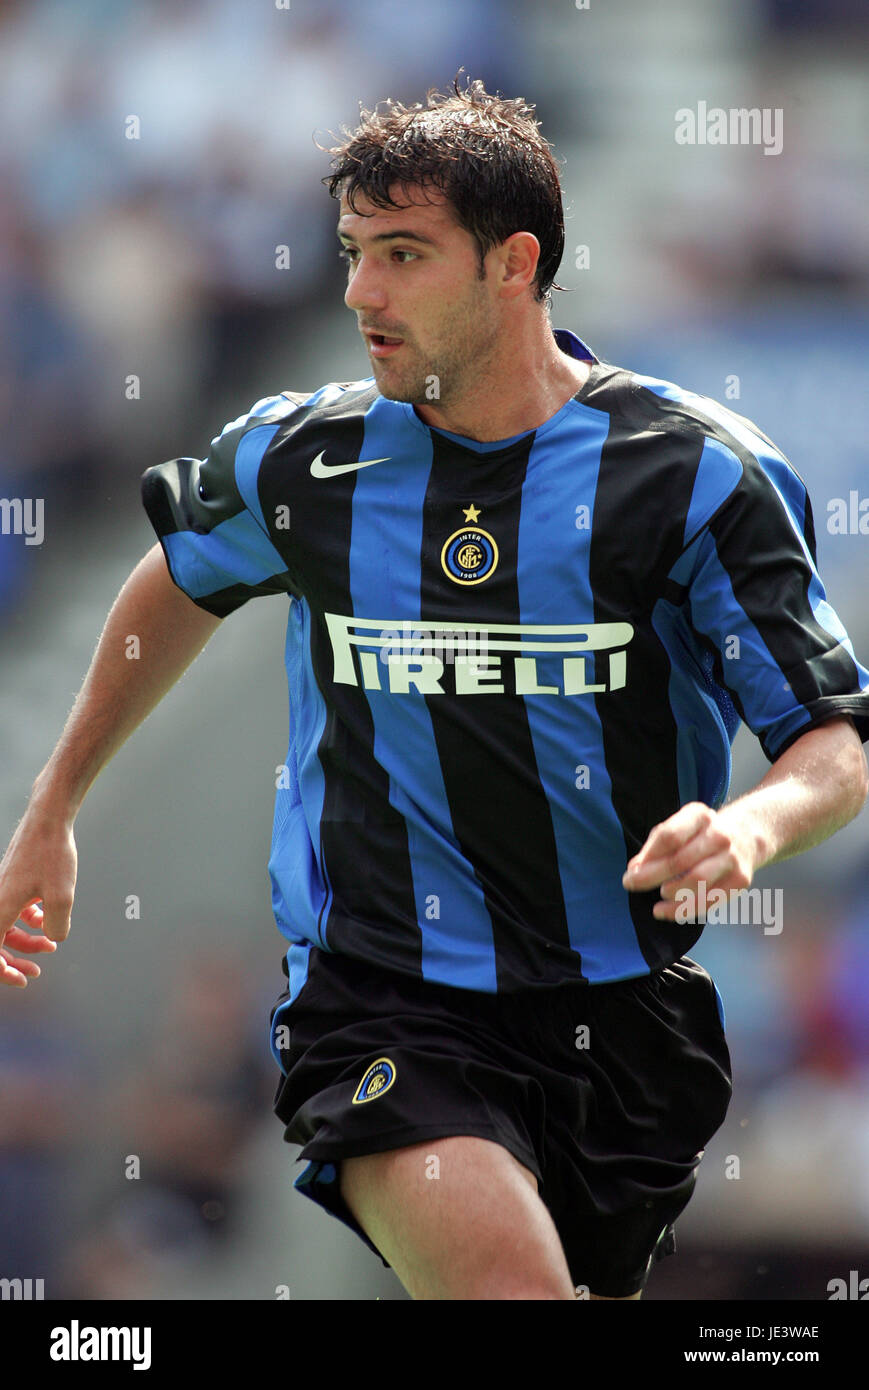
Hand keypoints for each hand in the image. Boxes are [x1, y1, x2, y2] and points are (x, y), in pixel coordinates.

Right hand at [0, 812, 75, 986]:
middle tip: (32, 975)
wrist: (49, 819)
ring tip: (50, 948)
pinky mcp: (13, 880)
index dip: (2, 970)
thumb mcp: (62, 897)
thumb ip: (56, 926)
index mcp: (0, 906)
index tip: (20, 979)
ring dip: (26, 940)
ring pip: (8, 925)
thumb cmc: (53, 854)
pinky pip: (15, 908)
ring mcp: (4, 888)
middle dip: (13, 962)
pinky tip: (48, 918)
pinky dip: (29, 919)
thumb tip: (54, 938)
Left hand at [621, 801, 758, 921]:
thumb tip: (634, 869)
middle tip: (631, 885)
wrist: (746, 836)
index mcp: (699, 816)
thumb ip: (656, 846)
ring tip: (658, 896)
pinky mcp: (740, 880)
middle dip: (651, 876)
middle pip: (680, 860)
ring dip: (671, 892)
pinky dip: (684, 910)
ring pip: (696, 882)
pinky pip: (709, 900)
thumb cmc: (701, 834)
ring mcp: (731, 858)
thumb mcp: (680, 827)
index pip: (669, 836)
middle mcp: (719, 835)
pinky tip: (667, 911)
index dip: (648, 856)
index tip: (632, 870)